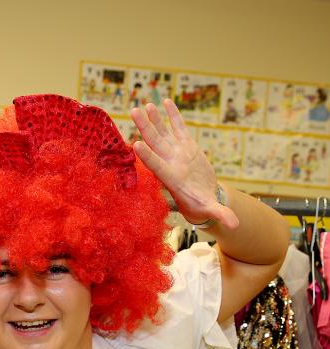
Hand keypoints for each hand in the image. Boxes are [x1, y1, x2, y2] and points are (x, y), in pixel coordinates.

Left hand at [131, 100, 238, 229]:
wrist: (201, 198)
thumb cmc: (202, 206)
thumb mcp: (210, 210)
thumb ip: (220, 215)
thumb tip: (234, 225)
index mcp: (172, 178)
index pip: (157, 166)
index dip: (147, 156)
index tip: (135, 145)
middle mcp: (171, 163)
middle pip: (155, 143)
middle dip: (144, 128)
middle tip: (134, 112)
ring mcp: (177, 153)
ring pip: (163, 133)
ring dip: (154, 119)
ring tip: (145, 105)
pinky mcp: (186, 146)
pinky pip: (178, 127)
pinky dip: (173, 115)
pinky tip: (165, 102)